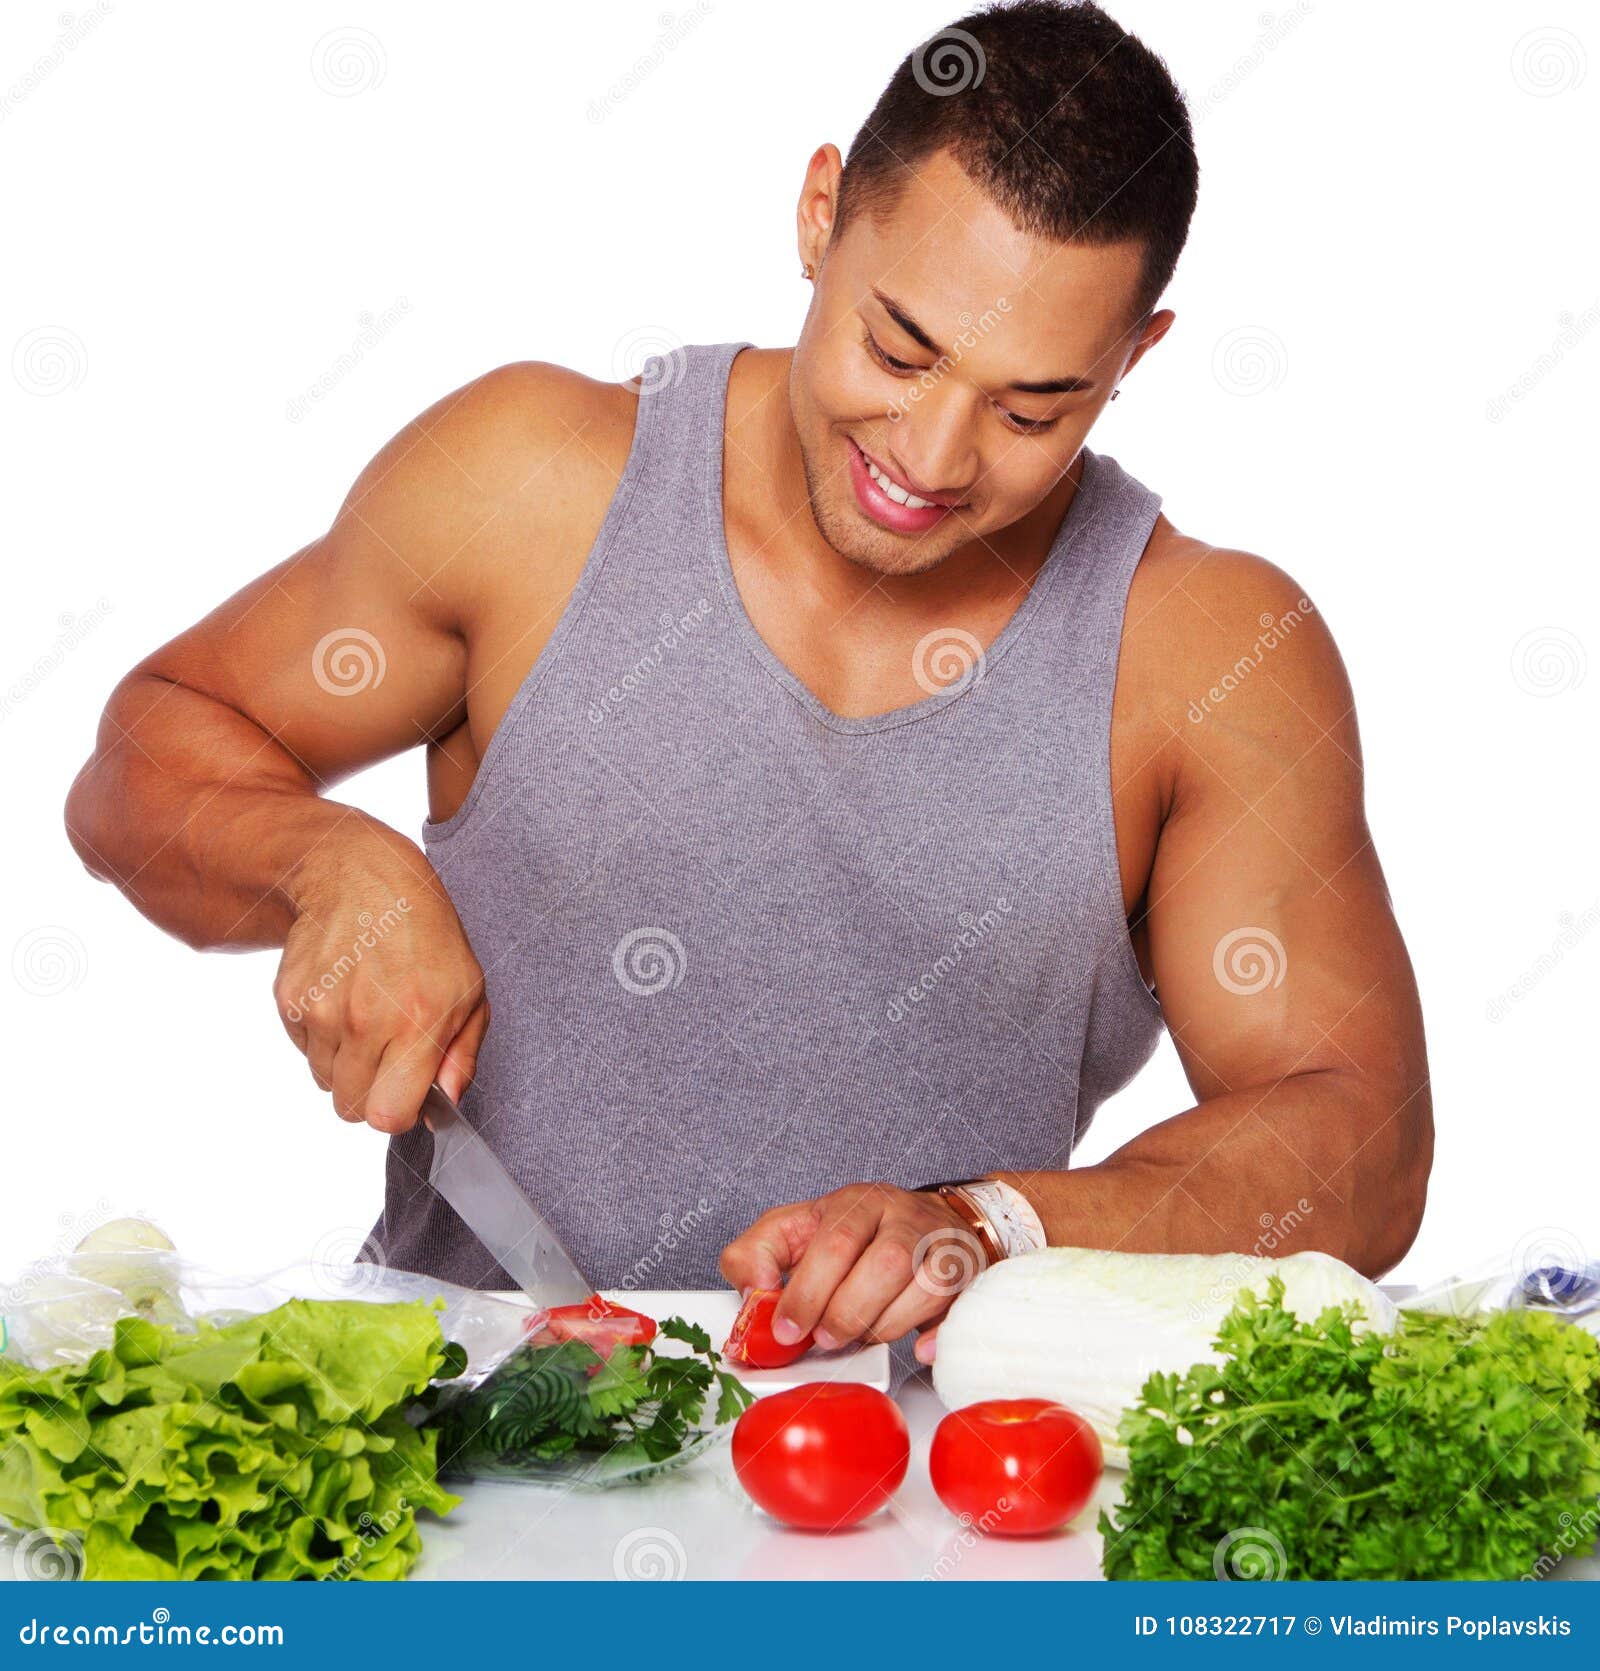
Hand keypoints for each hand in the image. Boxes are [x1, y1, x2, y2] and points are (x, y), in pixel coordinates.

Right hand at [272, 832, 488, 1132]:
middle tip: (389, 1054)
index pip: (388, 1116)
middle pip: (352, 1108)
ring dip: (346, 1063)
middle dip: (372, 1093)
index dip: (400, 1111)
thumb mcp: (470, 989)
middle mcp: (364, 1020)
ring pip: (325, 1081)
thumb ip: (463, 1054)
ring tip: (368, 1015)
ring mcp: (321, 1011)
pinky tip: (343, 998)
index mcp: (418, 1021)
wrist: (362, 878)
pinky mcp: (290, 1001)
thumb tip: (448, 1103)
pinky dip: (322, 1038)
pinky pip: (304, 1051)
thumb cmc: (427, 936)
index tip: (409, 1090)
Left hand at [719, 1181, 992, 1351]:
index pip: (835, 1241)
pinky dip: (936, 1335)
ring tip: (858, 1337)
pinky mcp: (965, 1276)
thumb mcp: (795, 1229)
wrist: (929, 1219)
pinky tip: (918, 1349)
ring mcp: (939, 1245)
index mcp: (857, 1202)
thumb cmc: (855, 1232)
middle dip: (847, 1313)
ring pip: (924, 1287)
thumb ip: (756, 1253)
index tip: (788, 1330)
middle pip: (885, 1263)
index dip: (809, 1291)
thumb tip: (752, 1292)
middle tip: (823, 1339)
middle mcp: (903, 1217)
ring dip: (884, 1325)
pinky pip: (959, 1307)